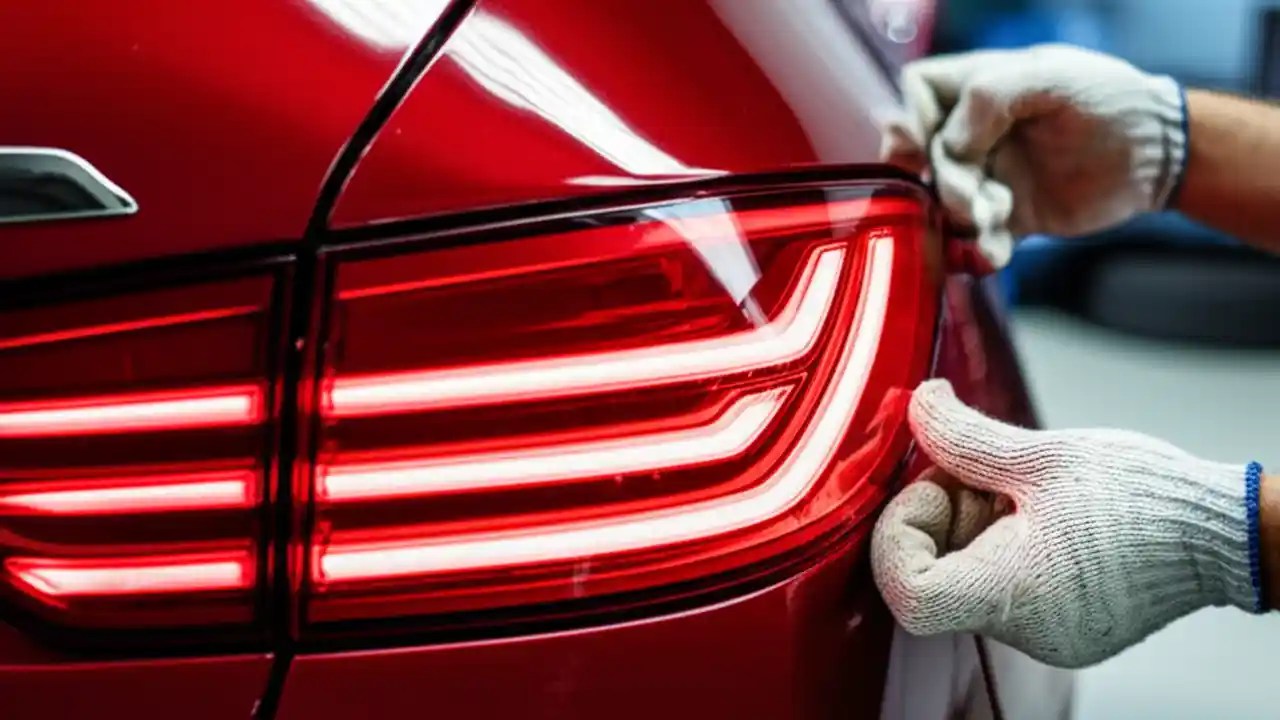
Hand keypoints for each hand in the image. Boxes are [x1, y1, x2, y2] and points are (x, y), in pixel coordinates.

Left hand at [871, 380, 1259, 668]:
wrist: (1226, 532)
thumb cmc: (1143, 498)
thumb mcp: (1042, 455)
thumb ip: (964, 437)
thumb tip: (916, 406)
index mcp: (1011, 593)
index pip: (908, 591)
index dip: (900, 532)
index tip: (935, 487)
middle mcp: (1024, 630)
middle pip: (934, 576)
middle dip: (943, 514)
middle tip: (983, 476)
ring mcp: (1045, 634)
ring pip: (968, 577)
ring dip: (974, 525)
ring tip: (1022, 493)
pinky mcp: (1064, 626)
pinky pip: (1003, 585)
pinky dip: (1003, 544)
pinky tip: (1041, 515)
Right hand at [881, 44, 1187, 267]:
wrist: (1160, 157)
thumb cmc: (1113, 102)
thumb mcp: (1052, 79)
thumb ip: (988, 96)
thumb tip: (948, 148)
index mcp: (978, 87)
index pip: (916, 93)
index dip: (912, 120)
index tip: (931, 144)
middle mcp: (975, 132)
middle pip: (922, 159)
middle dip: (945, 183)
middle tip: (977, 197)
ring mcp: (988, 176)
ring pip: (941, 205)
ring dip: (960, 222)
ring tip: (998, 220)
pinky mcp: (1007, 218)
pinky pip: (972, 241)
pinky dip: (977, 253)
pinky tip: (997, 254)